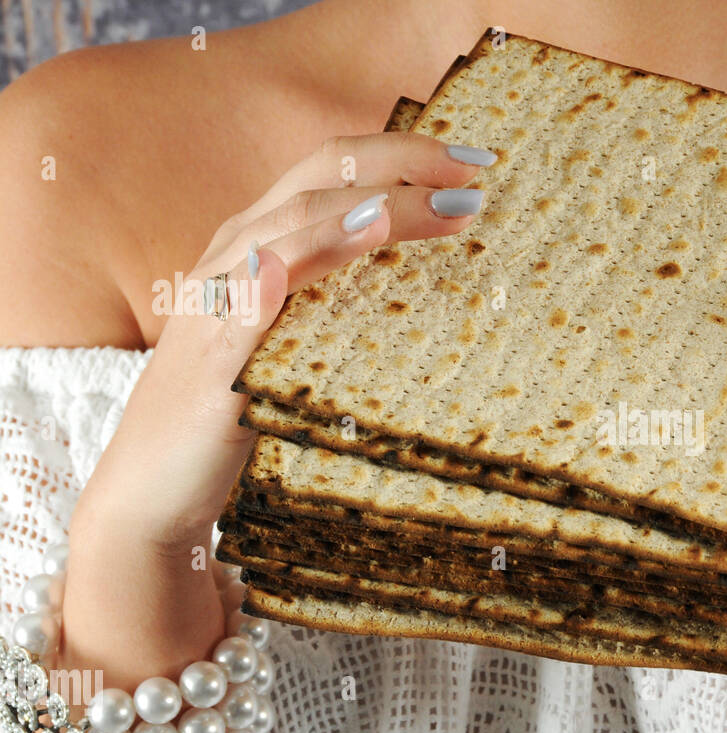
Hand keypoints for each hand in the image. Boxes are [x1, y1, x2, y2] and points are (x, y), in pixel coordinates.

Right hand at [60, 131, 492, 685]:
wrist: (155, 488)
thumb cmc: (237, 412)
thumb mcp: (299, 344)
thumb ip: (342, 304)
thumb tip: (426, 290)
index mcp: (260, 245)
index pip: (331, 172)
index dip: (399, 156)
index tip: (471, 163)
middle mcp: (237, 256)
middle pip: (321, 176)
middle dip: (403, 163)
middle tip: (477, 170)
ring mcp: (222, 299)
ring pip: (298, 222)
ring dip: (376, 207)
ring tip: (444, 206)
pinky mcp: (217, 353)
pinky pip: (258, 292)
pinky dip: (304, 259)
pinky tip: (353, 241)